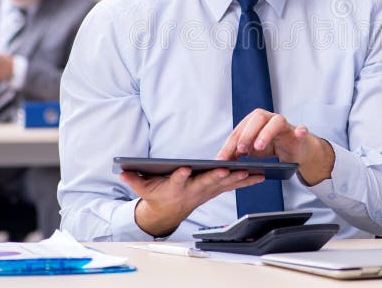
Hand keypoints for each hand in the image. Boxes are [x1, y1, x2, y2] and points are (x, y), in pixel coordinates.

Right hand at [120, 167, 264, 237]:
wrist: (168, 212)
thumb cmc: (157, 195)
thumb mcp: (142, 188)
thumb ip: (134, 179)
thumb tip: (122, 171)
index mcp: (175, 187)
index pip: (177, 180)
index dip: (180, 175)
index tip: (184, 168)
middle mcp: (193, 190)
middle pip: (205, 183)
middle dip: (217, 177)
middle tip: (228, 170)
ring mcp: (206, 192)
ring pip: (223, 185)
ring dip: (238, 179)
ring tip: (252, 172)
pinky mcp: (215, 190)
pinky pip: (232, 186)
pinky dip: (246, 181)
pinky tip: (260, 175)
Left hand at [215, 109, 335, 185]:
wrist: (292, 150)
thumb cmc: (269, 147)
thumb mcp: (250, 151)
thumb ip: (237, 153)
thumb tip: (220, 161)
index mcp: (253, 121)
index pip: (239, 130)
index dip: (230, 144)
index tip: (222, 158)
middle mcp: (268, 118)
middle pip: (257, 119)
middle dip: (247, 134)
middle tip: (241, 149)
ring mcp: (284, 124)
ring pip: (276, 122)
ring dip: (266, 133)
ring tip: (259, 147)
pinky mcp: (298, 133)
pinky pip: (301, 130)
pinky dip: (301, 130)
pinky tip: (300, 133)